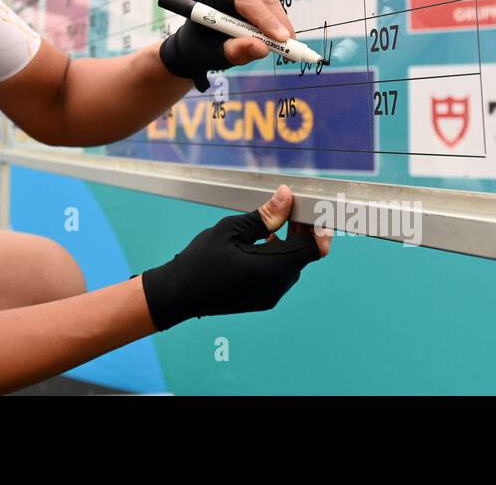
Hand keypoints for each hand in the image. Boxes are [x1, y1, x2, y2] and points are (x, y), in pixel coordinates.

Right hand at [139, 185, 330, 331]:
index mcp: (270, 269)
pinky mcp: (265, 298)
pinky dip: (277, 256)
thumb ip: (264, 215)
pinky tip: (260, 243)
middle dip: (300, 230)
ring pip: (293, 263)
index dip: (317, 226)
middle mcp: (276, 286)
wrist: (178, 293)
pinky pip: (281, 273)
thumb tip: (287, 196)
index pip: (313, 248)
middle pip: (304, 254)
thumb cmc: (200, 260)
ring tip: (270, 224)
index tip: (310, 209)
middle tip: (287, 207)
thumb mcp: (231, 230)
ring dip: (288, 242)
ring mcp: (271, 295)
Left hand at [158, 0, 296, 90]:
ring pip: (269, 2)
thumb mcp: (212, 56)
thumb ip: (234, 52)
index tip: (280, 39)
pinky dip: (277, 25)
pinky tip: (277, 42)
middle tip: (291, 48)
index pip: (243, 0)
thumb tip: (262, 49)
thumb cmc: (199, 50)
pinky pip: (270, 8)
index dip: (264, 19)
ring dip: (280, 25)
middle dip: (278, 23)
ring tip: (286, 50)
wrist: (194, 45)